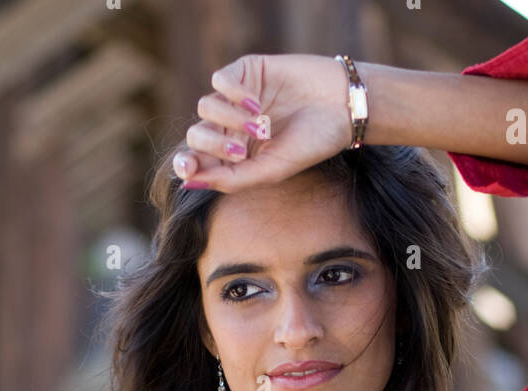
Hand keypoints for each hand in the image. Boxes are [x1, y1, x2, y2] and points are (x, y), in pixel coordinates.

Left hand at [173, 53, 353, 192]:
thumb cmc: (311, 144)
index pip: (198, 158)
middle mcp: (233, 126)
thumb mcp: (271, 170)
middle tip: (239, 151)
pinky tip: (256, 103)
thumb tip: (189, 182)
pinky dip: (232, 94)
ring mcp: (238, 98)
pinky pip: (219, 80)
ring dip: (229, 120)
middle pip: (196, 133)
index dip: (187, 163)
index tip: (189, 167)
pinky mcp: (246, 71)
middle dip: (211, 144)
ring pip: (205, 107)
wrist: (341, 108)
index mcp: (236, 154)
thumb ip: (231, 179)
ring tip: (260, 127)